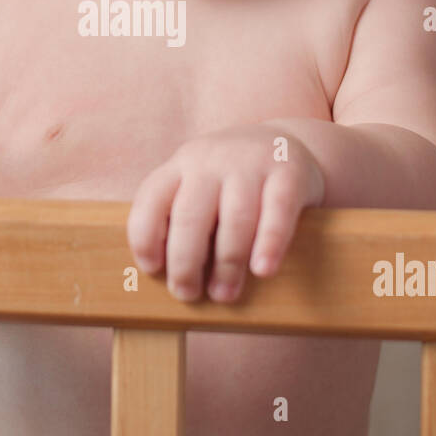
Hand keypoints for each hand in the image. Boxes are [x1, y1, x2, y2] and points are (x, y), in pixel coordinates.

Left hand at [126, 124, 324, 302]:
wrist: (286, 141)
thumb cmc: (232, 182)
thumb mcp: (199, 186)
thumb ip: (180, 219)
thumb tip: (168, 278)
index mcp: (181, 165)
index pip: (151, 199)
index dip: (145, 238)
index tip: (153, 270)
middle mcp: (212, 160)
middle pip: (190, 216)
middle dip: (185, 263)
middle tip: (187, 294)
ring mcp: (251, 162)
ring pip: (235, 218)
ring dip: (227, 263)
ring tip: (224, 294)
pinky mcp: (290, 171)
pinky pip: (278, 211)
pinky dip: (270, 244)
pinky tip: (262, 270)